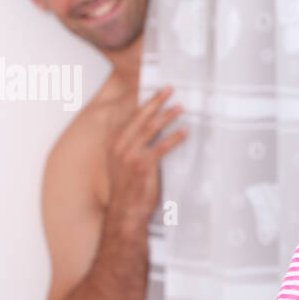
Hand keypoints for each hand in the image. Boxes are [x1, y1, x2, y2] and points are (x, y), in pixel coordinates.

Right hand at [106, 86, 186, 222]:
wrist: (125, 210)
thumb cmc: (128, 187)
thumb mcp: (123, 162)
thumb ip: (132, 145)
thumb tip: (152, 129)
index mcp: (114, 142)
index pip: (130, 116)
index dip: (145, 102)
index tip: (157, 91)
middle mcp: (119, 146)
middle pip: (139, 117)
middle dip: (155, 101)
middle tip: (169, 89)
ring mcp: (129, 155)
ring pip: (150, 129)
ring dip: (167, 116)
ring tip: (179, 107)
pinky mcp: (142, 166)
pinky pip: (160, 147)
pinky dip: (174, 138)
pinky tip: (184, 132)